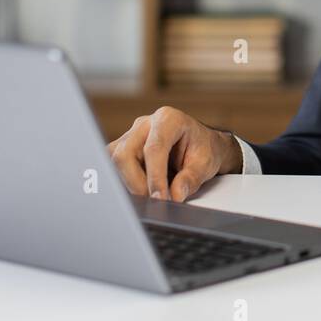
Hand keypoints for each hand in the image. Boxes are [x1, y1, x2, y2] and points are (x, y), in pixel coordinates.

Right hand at [107, 106, 242, 201]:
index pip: (154, 148)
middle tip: (156, 201)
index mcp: (168, 119)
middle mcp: (145, 124)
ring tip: (153, 194)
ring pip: (115, 163)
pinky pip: (114, 168)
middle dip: (137, 184)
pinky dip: (127, 183)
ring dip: (131, 184)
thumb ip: (191, 179)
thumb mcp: (206, 164)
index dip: (155, 177)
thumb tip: (175, 195)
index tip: (160, 199)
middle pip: (125, 155)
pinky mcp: (123, 148)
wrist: (201, 145)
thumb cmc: (204, 149)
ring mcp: (131, 135)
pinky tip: (145, 189)